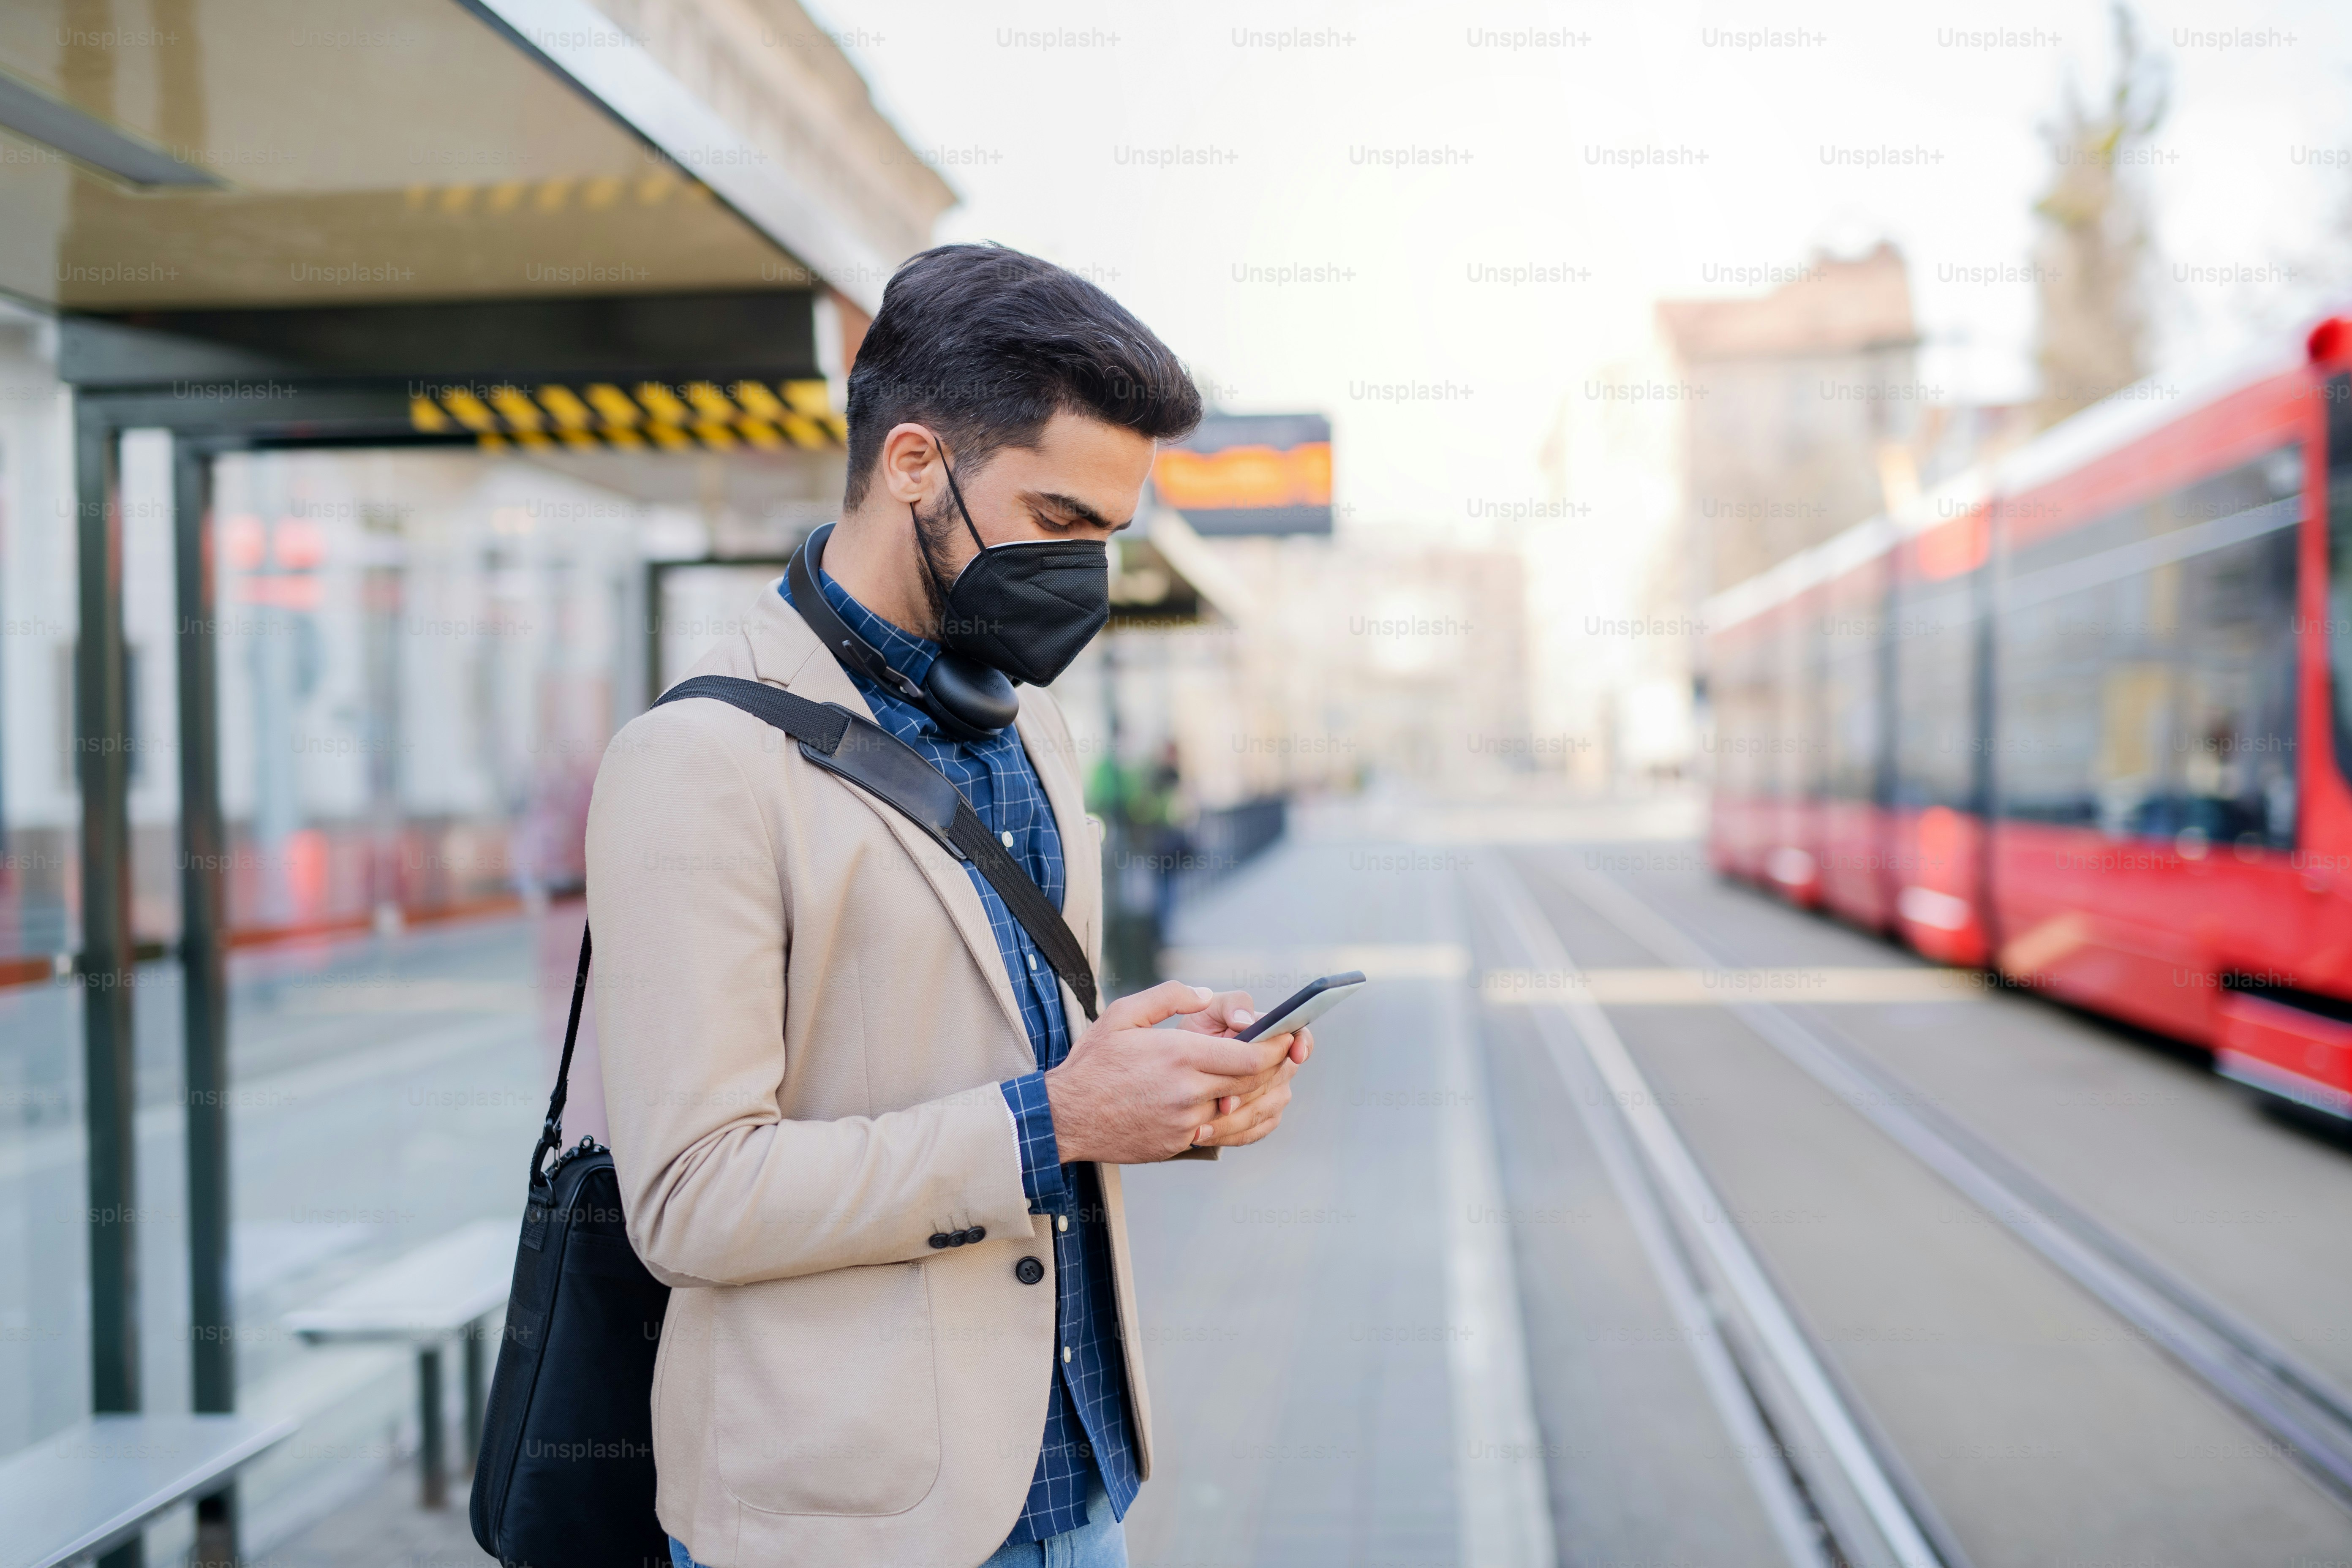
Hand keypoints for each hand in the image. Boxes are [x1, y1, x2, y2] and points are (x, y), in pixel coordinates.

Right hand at [1045, 981, 1295, 1163]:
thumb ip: (1168, 997)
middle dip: (1279, 1065)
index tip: (1290, 1034)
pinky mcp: (1180, 1143)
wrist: (1064, 1116)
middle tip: (1289, 1051)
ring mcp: (1185, 1122)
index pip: (1251, 1056)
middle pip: (1255, 1082)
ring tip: (1276, 1077)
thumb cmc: (1093, 1063)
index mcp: (1179, 1056)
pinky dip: (1247, 1120)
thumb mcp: (1123, 1014)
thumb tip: (1206, 995)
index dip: (1279, 1046)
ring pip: (1245, 1110)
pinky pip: (1226, 1133)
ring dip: (1268, 1094)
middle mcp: (1188, 1091)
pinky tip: (1253, 1108)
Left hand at [1173, 991, 1315, 1145]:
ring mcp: (1273, 1094)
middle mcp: (1279, 1066)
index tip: (1294, 1054)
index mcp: (1272, 1036)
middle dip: (1250, 1090)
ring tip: (1203, 1122)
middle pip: (1278, 1080)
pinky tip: (1204, 1133)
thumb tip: (1245, 1021)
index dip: (1302, 1045)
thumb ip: (1231, 1005)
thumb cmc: (1195, 1034)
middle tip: (1222, 1101)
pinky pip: (1254, 1131)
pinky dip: (1229, 1134)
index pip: (1300, 1038)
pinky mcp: (1262, 1119)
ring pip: (1265, 1109)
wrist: (1175, 1071)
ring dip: (1235, 1118)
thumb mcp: (1208, 1011)